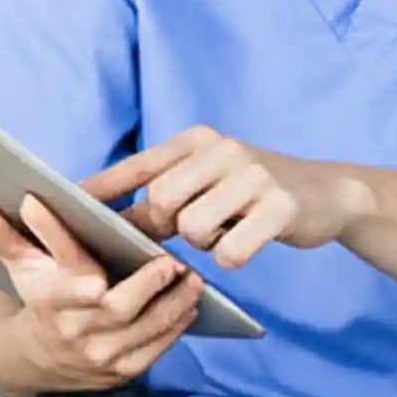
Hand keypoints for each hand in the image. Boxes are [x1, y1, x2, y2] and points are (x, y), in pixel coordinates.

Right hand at [0, 195, 202, 393]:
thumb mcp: (15, 267)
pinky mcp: (123, 369)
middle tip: (167, 261)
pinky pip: (156, 349)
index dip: (61, 245)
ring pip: (143, 329)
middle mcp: (73, 331)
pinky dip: (176, 325)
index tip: (90, 231)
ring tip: (191, 278)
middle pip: (115, 308)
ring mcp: (100, 354)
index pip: (58, 271)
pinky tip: (190, 302)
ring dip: (171, 303)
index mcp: (47, 299)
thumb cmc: (32, 298)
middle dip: (144, 285)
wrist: (31, 359)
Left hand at [85, 125, 376, 267]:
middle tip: (186, 230)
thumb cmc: (250, 192)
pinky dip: (232, 256)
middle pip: (161, 199)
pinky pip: (232, 250)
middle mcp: (222, 150)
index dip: (103, 188)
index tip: (68, 203)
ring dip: (202, 242)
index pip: (138, 165)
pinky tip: (246, 243)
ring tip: (223, 232)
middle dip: (164, 224)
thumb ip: (164, 191)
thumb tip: (111, 219)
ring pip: (193, 226)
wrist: (328, 193)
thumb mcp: (207, 178)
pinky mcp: (280, 207)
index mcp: (197, 140)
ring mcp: (254, 177)